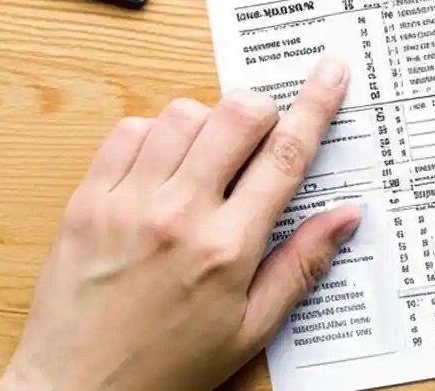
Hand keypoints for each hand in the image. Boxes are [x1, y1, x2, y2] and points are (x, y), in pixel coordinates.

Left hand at [0, 57, 359, 390]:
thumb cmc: (168, 366)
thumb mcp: (250, 328)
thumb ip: (301, 264)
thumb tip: (347, 215)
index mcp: (228, 249)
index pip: (285, 156)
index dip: (316, 106)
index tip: (331, 72)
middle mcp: (179, 215)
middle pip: (237, 116)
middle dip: (262, 109)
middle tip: (264, 131)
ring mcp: (127, 202)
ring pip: (183, 113)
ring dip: (207, 122)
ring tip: (208, 159)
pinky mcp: (87, 200)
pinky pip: (128, 131)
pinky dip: (154, 134)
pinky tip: (161, 167)